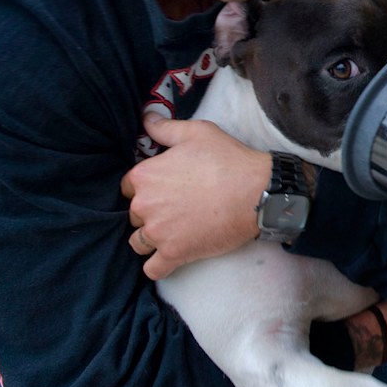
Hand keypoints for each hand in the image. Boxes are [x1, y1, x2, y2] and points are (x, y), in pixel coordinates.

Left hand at [121, 112, 269, 279]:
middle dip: (150, 213)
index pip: (128, 187)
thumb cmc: (228, 160)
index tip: (164, 189)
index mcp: (145, 175)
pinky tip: (168, 258)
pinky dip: (157, 265)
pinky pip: (152, 269)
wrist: (257, 193)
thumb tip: (145, 118)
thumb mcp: (197, 133)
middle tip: (176, 209)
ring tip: (173, 233)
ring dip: (151, 239)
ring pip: (138, 242)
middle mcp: (145, 205)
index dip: (146, 187)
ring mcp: (158, 233)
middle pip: (134, 215)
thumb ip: (165, 128)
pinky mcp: (174, 254)